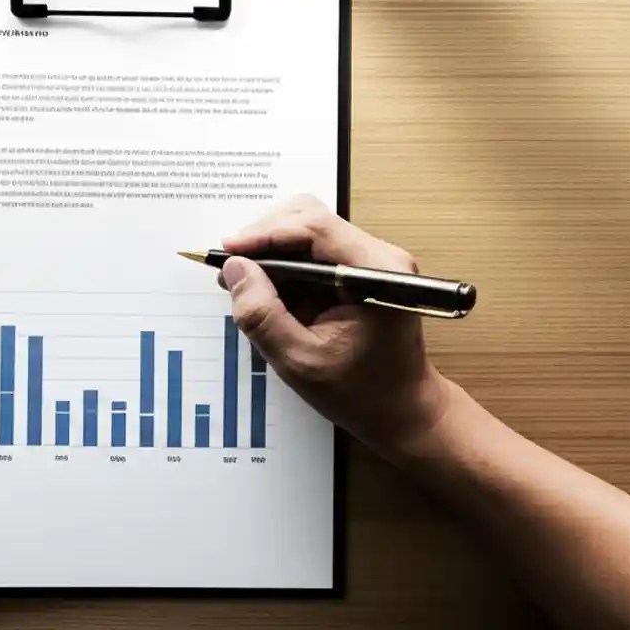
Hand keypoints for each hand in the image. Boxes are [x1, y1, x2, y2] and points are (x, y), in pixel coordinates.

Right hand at [218, 194, 452, 452]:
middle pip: (311, 218)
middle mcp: (378, 256)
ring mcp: (370, 261)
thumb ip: (263, 316)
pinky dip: (284, 264)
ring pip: (308, 231)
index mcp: (375, 273)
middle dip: (265, 237)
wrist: (402, 410)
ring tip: (244, 282)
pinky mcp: (359, 271)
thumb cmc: (361, 394)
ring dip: (272, 251)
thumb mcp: (300, 361)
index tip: (227, 251)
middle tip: (231, 269)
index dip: (265, 233)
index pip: (315, 227)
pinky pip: (314, 252)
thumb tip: (233, 269)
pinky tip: (266, 290)